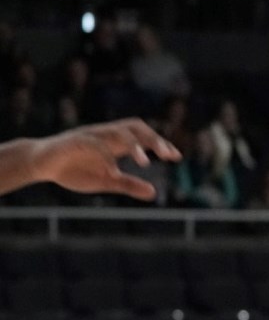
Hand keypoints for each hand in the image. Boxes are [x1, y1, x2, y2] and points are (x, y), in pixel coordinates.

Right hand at [27, 119, 180, 200]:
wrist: (40, 164)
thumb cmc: (73, 170)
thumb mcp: (106, 181)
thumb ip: (128, 185)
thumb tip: (154, 193)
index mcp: (115, 143)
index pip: (143, 136)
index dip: (161, 144)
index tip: (177, 156)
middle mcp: (105, 135)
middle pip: (135, 126)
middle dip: (153, 139)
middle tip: (168, 155)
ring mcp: (90, 136)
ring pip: (117, 131)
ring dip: (134, 145)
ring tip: (145, 163)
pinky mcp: (73, 141)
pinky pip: (93, 143)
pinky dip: (106, 155)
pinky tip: (113, 170)